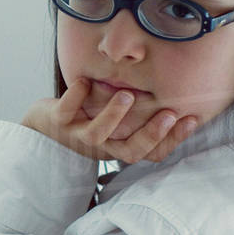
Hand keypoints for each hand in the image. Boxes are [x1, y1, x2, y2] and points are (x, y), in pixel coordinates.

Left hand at [21, 78, 198, 163]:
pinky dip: (75, 95)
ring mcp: (78, 135)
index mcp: (119, 147)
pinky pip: (66, 111)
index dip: (172, 140)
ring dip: (113, 115)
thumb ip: (141, 115)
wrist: (43, 126)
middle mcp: (101, 146)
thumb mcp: (118, 121)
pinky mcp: (57, 121)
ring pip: (97, 135)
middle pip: (129, 151)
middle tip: (169, 113)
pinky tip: (85, 81)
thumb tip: (181, 97)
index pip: (151, 153)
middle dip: (151, 134)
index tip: (191, 119)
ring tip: (127, 94)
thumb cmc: (89, 119)